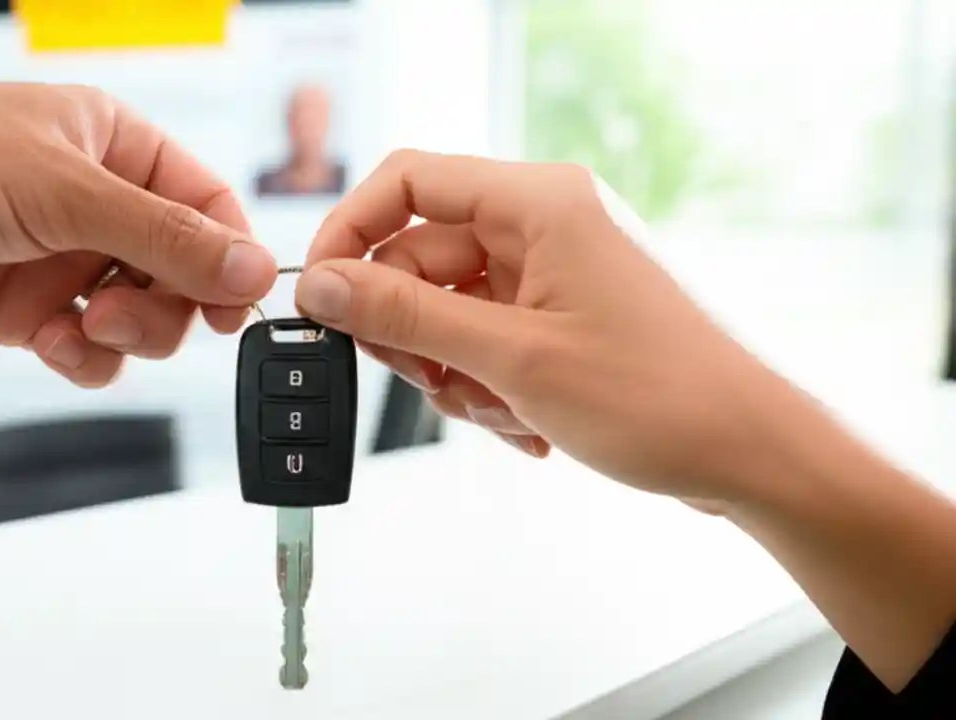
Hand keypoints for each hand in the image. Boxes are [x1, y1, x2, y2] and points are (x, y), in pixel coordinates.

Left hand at [0, 68, 276, 386]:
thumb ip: (165, 238)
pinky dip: (85, 359)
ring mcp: (65, 263)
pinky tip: (50, 342)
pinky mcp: (30, 313)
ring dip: (129, 334)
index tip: (236, 303)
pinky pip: (93, 352)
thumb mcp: (64, 192)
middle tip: (129, 311)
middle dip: (169, 303)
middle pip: (183, 273)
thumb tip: (253, 269)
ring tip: (84, 324)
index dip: (229, 256)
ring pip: (144, 319)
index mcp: (116, 147)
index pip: (205, 205)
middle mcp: (97, 206)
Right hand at [298, 152, 955, 692]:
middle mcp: (547, 224)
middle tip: (430, 380)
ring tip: (500, 411)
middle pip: (423, 256)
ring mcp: (556, 272)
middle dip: (413, 331)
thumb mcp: (511, 358)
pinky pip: (488, 338)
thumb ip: (404, 317)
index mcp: (540, 202)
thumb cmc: (664, 395)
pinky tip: (526, 424)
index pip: (408, 182)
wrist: (754, 453)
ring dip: (454, 371)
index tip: (320, 294)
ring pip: (450, 308)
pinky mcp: (564, 315)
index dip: (350, 232)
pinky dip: (488, 384)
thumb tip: (322, 285)